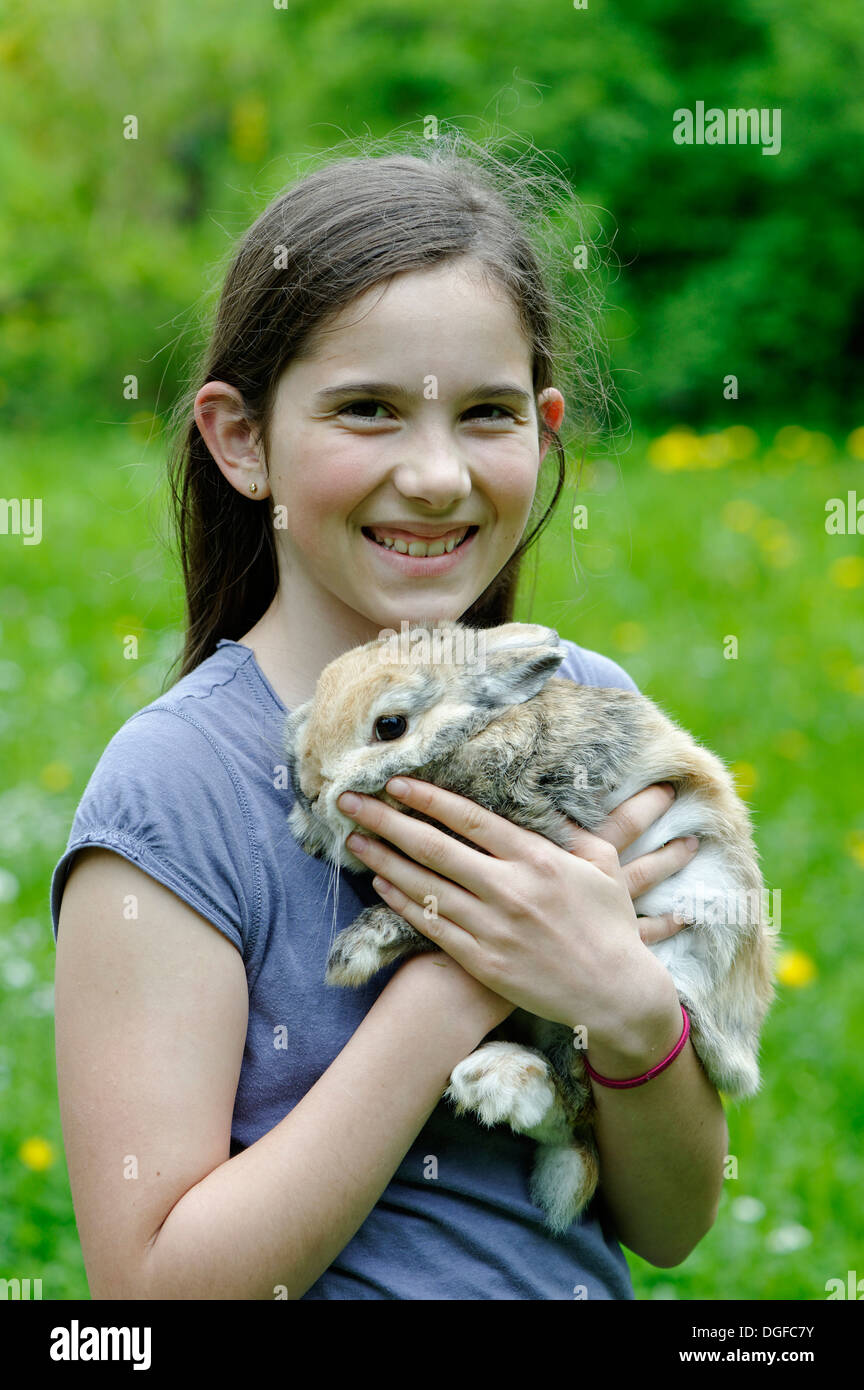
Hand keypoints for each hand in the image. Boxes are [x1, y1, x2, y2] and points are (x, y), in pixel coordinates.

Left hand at [336, 778, 693, 1043]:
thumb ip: (574, 834)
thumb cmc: (612, 928)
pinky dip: (403, 903)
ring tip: (354, 839)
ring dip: (384, 860)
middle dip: (387, 821)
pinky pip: (432, 926)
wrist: (616, 996)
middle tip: (350, 802)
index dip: (427, 799)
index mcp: (538, 860)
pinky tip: (381, 885)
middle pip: (435, 848)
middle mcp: (510, 890)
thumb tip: (548, 806)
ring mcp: (493, 928)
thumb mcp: (604, 869)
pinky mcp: (483, 961)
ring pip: (425, 886)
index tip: (395, 783)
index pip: (470, 819)